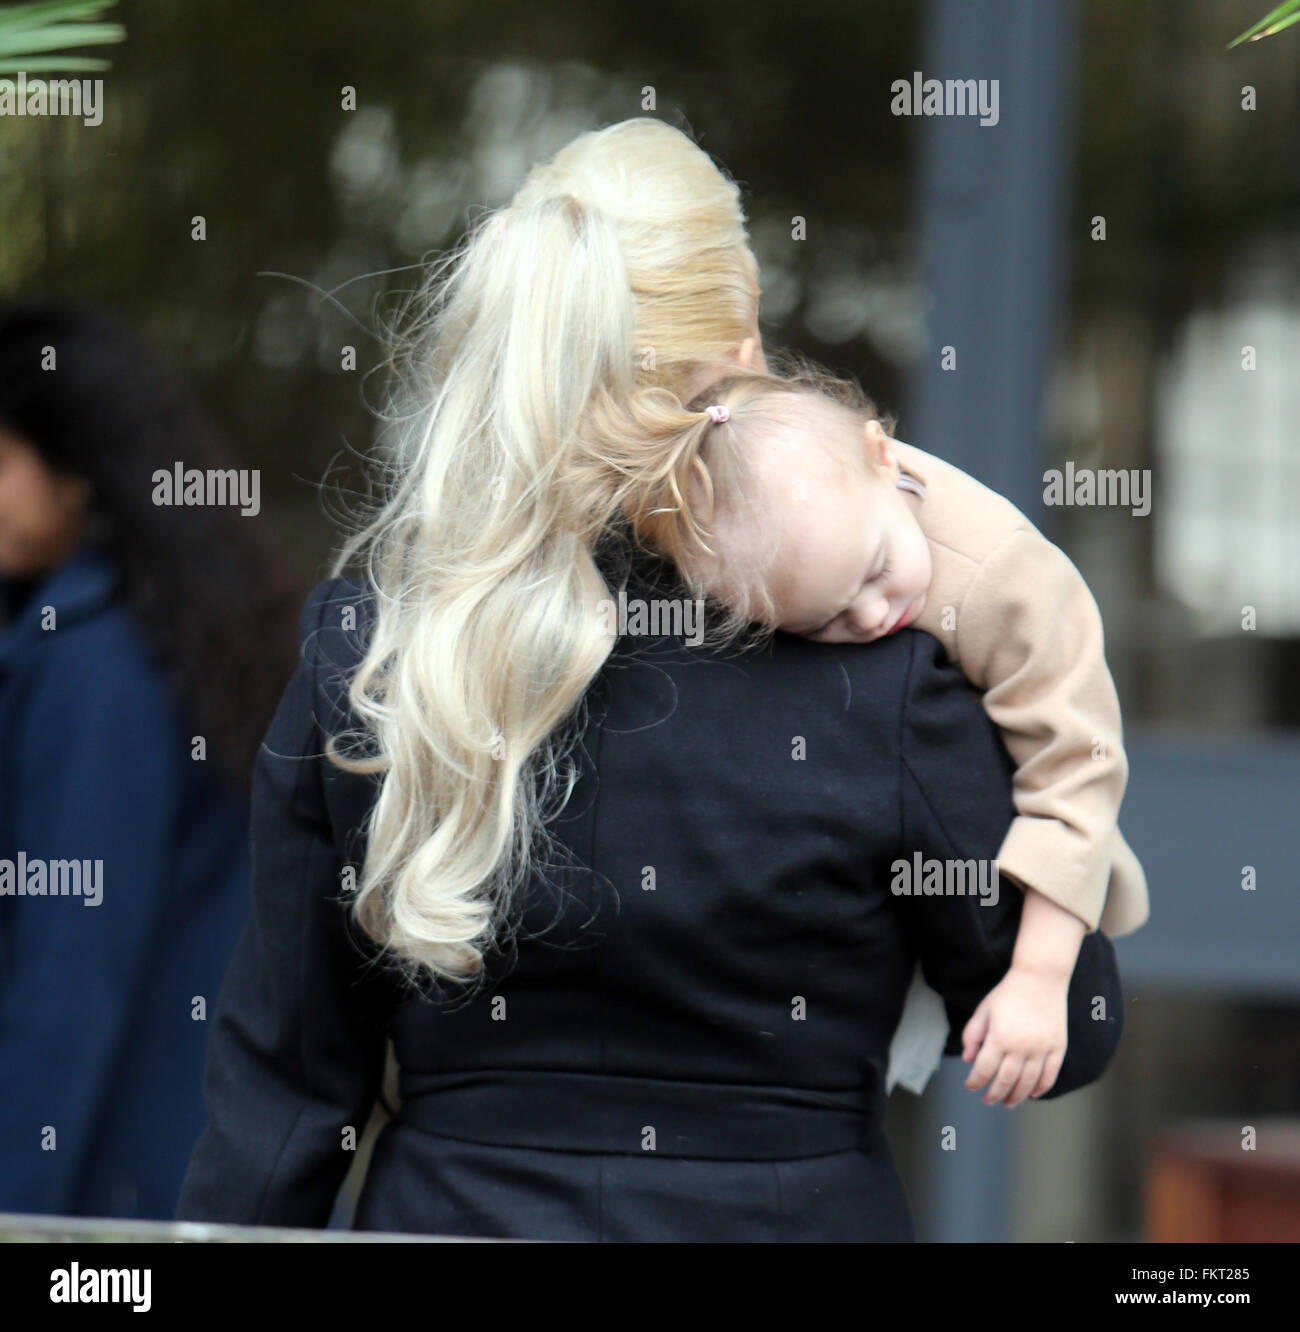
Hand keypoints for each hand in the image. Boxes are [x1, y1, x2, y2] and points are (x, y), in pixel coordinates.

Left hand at [960, 967, 1069, 1106]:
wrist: (1040, 979)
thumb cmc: (1008, 994)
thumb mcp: (984, 1010)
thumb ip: (972, 1035)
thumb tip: (968, 1059)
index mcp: (1000, 1037)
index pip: (984, 1069)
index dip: (975, 1081)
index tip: (969, 1086)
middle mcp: (1021, 1046)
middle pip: (1005, 1081)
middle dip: (993, 1094)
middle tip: (987, 1100)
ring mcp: (1041, 1048)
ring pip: (1028, 1083)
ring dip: (1016, 1096)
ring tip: (1007, 1103)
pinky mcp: (1057, 1047)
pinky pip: (1050, 1075)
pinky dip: (1041, 1088)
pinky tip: (1031, 1094)